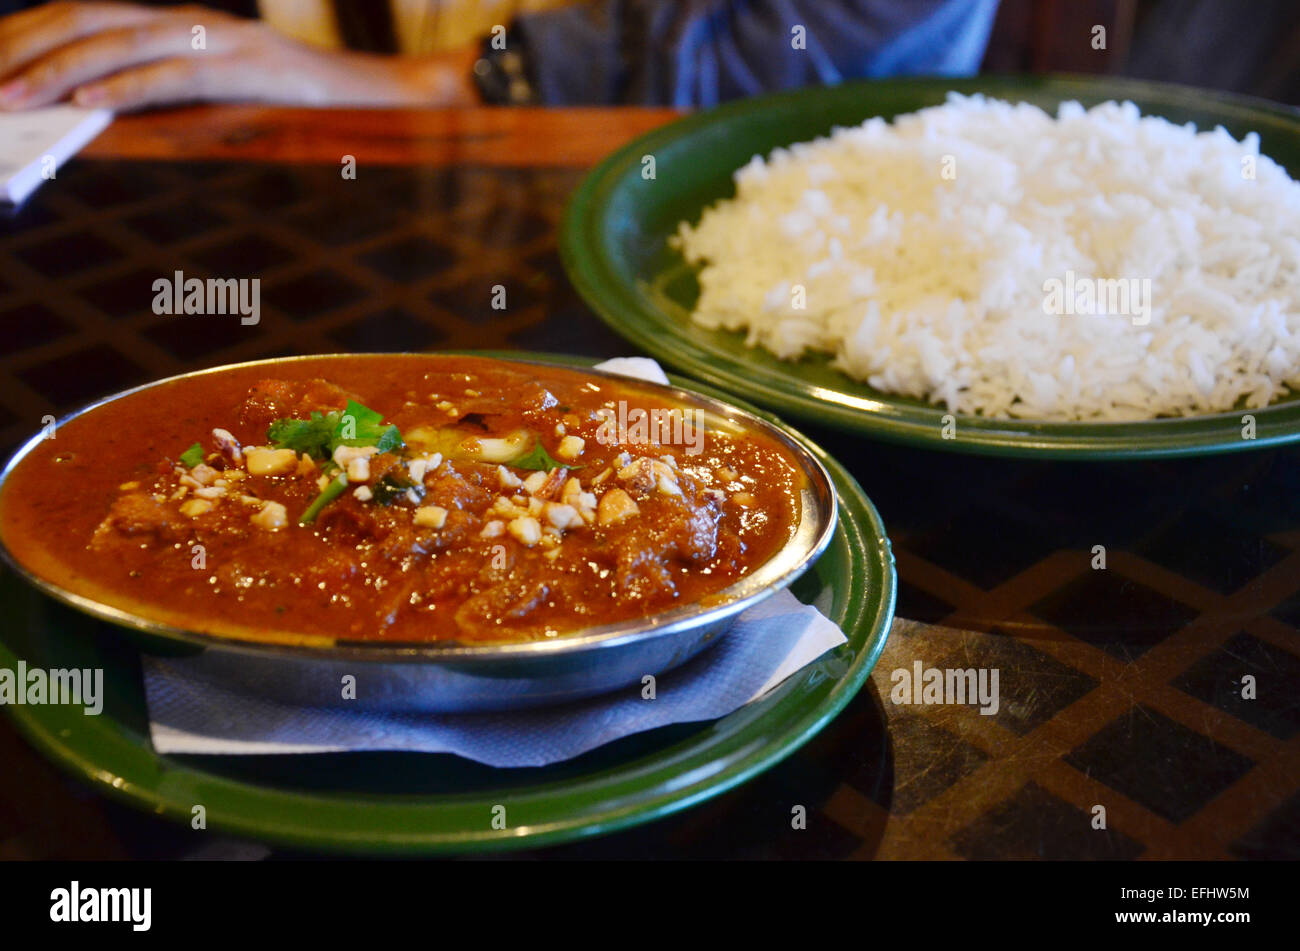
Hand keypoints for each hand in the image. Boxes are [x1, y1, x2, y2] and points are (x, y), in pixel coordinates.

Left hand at [0, 1, 479, 110]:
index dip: (30, 35)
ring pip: (117, 42)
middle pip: (84, 17)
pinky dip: (126, 89)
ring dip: (59, 71)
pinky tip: (88, 106)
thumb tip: (102, 114)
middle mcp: (186, 17)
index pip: (84, 16)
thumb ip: (167, 92)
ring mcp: (214, 38)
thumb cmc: (296, 101)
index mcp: (175, 21)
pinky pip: (172, 75)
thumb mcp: (221, 92)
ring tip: (17, 98)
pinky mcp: (242, 66)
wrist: (374, 93)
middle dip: (25, 47)